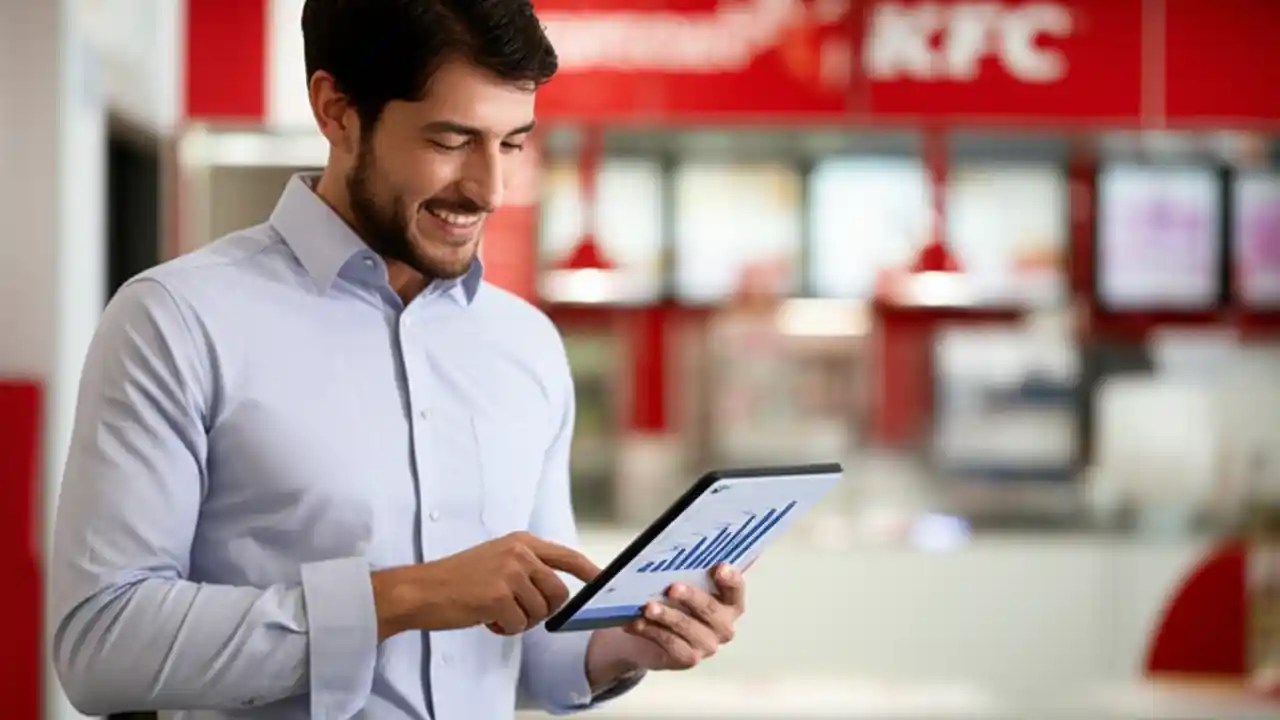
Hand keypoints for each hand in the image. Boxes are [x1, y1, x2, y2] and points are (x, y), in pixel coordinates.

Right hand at [371, 531, 599, 639]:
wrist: (421, 589)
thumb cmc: (458, 579)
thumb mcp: (496, 558)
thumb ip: (527, 566)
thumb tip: (558, 588)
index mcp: (521, 541)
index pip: (567, 556)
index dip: (589, 571)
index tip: (602, 582)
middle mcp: (519, 553)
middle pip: (559, 592)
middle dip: (544, 610)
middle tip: (518, 611)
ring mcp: (510, 573)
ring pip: (540, 612)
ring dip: (521, 620)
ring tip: (495, 610)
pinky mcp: (499, 596)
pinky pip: (520, 625)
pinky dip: (505, 628)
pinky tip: (486, 618)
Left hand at [588, 562, 745, 683]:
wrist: (647, 634)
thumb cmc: (669, 600)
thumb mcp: (677, 580)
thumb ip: (680, 567)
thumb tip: (661, 549)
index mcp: (728, 600)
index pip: (736, 588)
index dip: (730, 578)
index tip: (719, 567)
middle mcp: (723, 623)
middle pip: (711, 609)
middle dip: (691, 597)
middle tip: (672, 588)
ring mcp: (708, 643)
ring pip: (688, 628)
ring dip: (667, 616)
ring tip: (648, 607)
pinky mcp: (689, 658)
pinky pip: (671, 644)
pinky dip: (652, 632)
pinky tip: (636, 623)